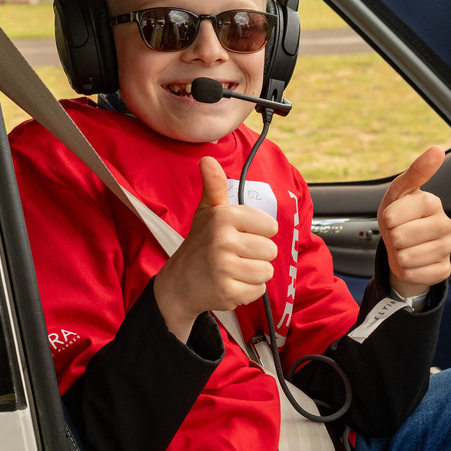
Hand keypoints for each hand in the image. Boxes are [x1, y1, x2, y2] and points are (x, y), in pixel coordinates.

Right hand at [153, 156, 277, 342]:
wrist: (179, 283)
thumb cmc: (200, 243)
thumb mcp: (208, 211)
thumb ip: (214, 185)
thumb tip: (207, 159)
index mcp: (224, 217)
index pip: (270, 226)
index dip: (259, 232)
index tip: (240, 235)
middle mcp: (223, 240)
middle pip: (271, 250)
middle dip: (256, 255)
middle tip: (234, 255)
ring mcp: (224, 267)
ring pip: (267, 271)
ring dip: (253, 274)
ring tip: (233, 269)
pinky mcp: (227, 292)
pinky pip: (258, 291)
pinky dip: (247, 291)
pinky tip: (230, 283)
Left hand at [377, 146, 450, 297]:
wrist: (403, 248)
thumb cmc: (399, 217)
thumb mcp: (398, 193)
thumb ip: (416, 172)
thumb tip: (437, 149)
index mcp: (432, 202)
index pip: (393, 215)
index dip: (386, 219)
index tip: (392, 217)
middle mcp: (444, 224)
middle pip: (400, 237)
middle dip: (392, 239)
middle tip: (399, 234)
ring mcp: (447, 248)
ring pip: (408, 258)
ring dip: (398, 256)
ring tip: (405, 248)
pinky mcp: (444, 269)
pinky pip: (416, 274)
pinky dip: (408, 271)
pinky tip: (413, 262)